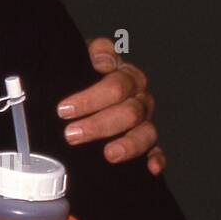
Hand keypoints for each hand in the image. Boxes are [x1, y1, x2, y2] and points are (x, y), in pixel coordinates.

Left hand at [57, 38, 164, 175]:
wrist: (84, 81)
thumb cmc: (83, 69)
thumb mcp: (82, 54)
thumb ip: (94, 51)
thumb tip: (102, 62)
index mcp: (126, 75)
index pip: (116, 86)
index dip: (91, 98)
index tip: (63, 110)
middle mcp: (139, 96)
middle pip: (129, 111)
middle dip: (99, 125)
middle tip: (72, 134)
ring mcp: (144, 119)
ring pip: (146, 132)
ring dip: (128, 145)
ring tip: (109, 154)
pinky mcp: (147, 140)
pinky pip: (157, 150)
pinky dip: (156, 158)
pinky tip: (150, 168)